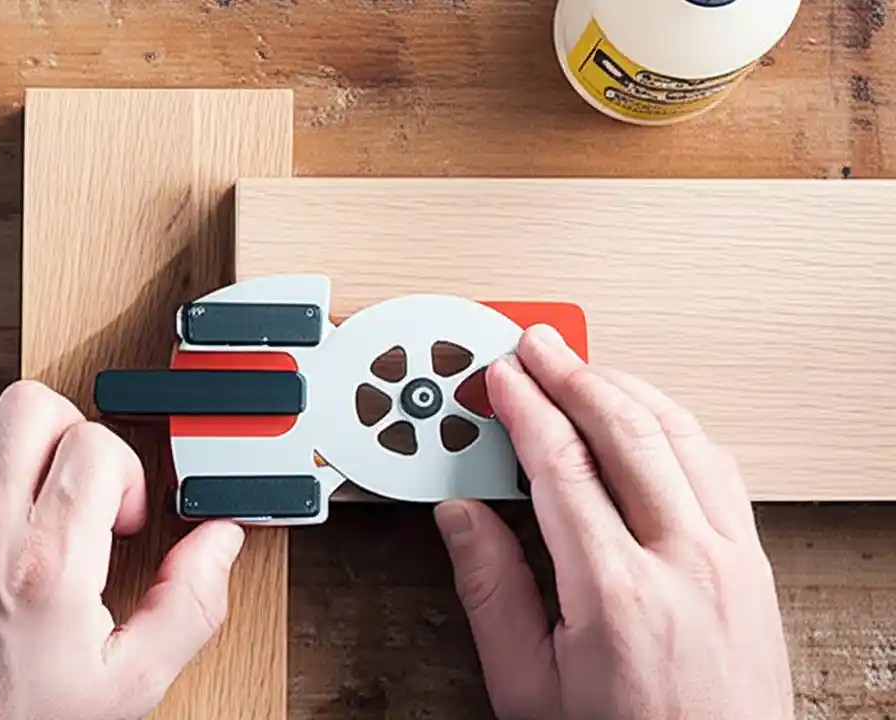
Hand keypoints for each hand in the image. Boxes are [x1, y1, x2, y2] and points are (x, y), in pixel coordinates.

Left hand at [0, 381, 245, 719]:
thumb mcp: (125, 685)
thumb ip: (187, 608)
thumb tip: (216, 545)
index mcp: (48, 562)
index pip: (95, 445)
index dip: (128, 472)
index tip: (127, 520)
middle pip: (34, 406)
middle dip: (79, 433)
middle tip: (91, 489)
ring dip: (26, 445)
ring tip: (48, 496)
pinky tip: (8, 518)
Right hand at [435, 325, 791, 719]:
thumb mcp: (528, 686)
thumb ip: (490, 592)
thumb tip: (462, 517)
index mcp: (616, 594)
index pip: (562, 465)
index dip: (525, 408)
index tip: (500, 376)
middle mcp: (684, 563)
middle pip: (626, 431)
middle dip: (573, 374)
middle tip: (536, 345)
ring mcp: (730, 560)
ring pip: (682, 436)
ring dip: (627, 388)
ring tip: (584, 367)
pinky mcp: (753, 566)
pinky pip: (717, 467)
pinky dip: (676, 425)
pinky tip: (648, 418)